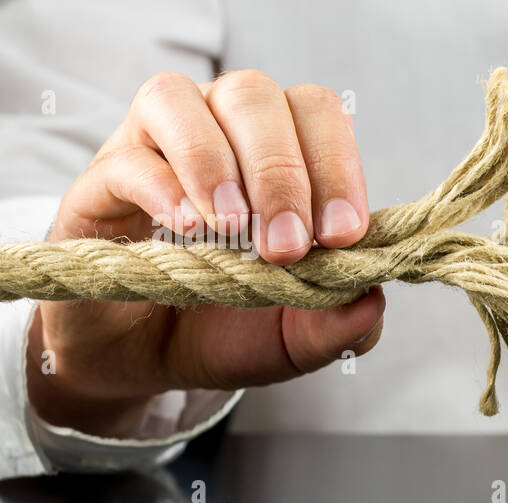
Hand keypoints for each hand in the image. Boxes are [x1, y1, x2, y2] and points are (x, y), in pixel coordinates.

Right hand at [31, 70, 383, 436]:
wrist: (145, 366)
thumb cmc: (230, 332)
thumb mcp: (299, 340)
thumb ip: (342, 323)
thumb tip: (373, 298)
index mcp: (281, 153)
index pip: (317, 115)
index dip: (337, 165)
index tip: (342, 235)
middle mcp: (218, 132)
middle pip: (254, 96)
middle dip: (281, 171)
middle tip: (286, 247)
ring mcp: (153, 149)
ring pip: (181, 100)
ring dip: (216, 162)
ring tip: (232, 229)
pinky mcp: (99, 184)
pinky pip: (127, 159)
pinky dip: (162, 188)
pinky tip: (187, 230)